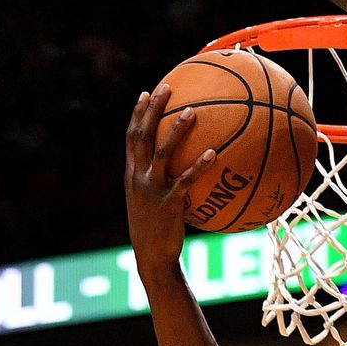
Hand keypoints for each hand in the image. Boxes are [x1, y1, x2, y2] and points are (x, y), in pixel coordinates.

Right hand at [124, 83, 214, 274]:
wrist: (151, 257)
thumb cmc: (156, 229)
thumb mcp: (153, 202)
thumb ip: (163, 182)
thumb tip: (186, 166)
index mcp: (132, 174)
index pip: (131, 137)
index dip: (138, 114)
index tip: (146, 92)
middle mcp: (138, 178)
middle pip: (142, 136)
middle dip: (153, 110)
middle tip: (167, 87)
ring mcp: (151, 190)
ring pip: (162, 153)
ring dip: (177, 130)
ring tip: (193, 111)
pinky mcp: (168, 204)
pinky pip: (186, 180)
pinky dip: (199, 165)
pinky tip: (215, 153)